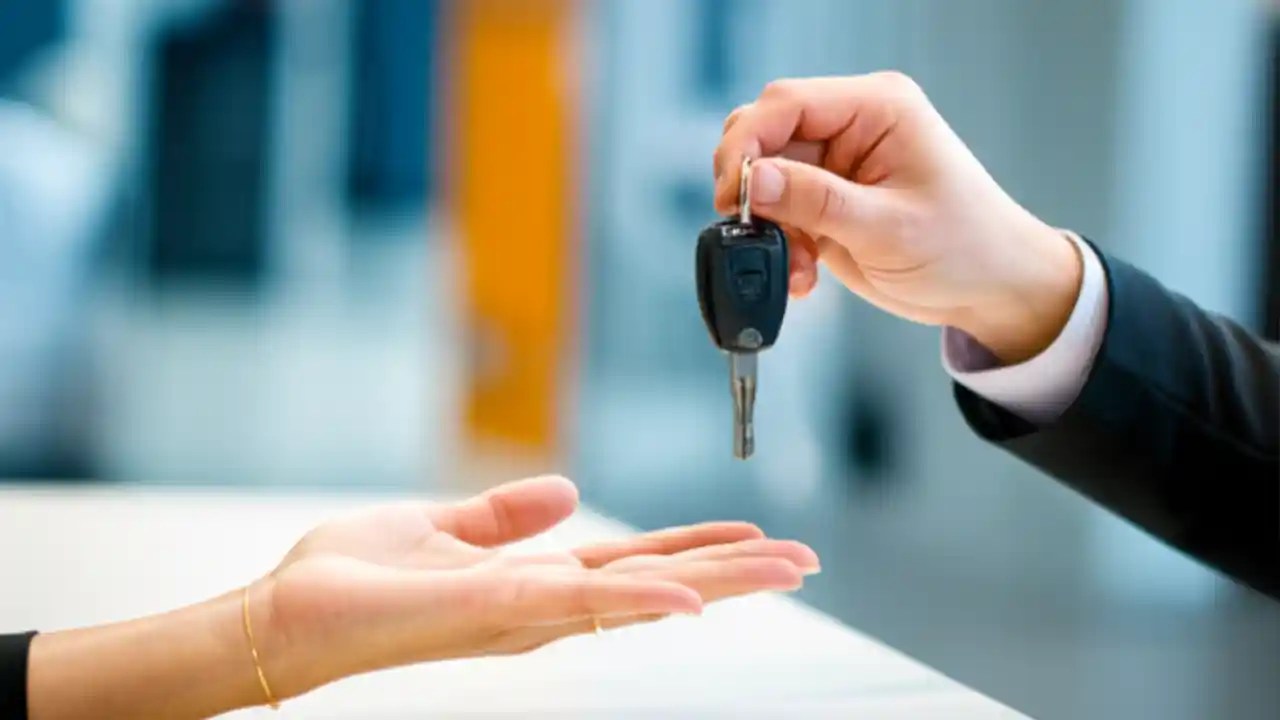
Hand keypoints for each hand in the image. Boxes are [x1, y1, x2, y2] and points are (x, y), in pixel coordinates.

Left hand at [254, 475, 819, 698]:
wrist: (283, 618)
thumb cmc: (348, 582)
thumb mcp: (438, 529)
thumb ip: (503, 515)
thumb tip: (567, 491)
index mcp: (531, 582)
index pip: (632, 564)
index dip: (695, 552)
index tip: (753, 539)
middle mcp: (538, 606)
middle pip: (653, 585)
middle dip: (730, 576)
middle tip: (801, 563)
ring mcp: (519, 613)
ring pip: (634, 597)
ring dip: (711, 586)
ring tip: (781, 571)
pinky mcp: (487, 609)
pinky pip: (572, 605)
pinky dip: (635, 601)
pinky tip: (686, 595)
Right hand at [713, 73, 1082, 363]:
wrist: (992, 289)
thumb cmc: (966, 248)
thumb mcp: (889, 228)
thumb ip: (817, 201)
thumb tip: (757, 180)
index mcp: (878, 108)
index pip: (787, 103)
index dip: (749, 144)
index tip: (736, 193)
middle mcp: (853, 126)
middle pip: (766, 133)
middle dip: (751, 183)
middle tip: (750, 226)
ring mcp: (839, 164)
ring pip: (766, 176)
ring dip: (766, 223)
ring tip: (794, 263)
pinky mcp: (830, 199)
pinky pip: (781, 210)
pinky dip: (780, 242)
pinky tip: (803, 272)